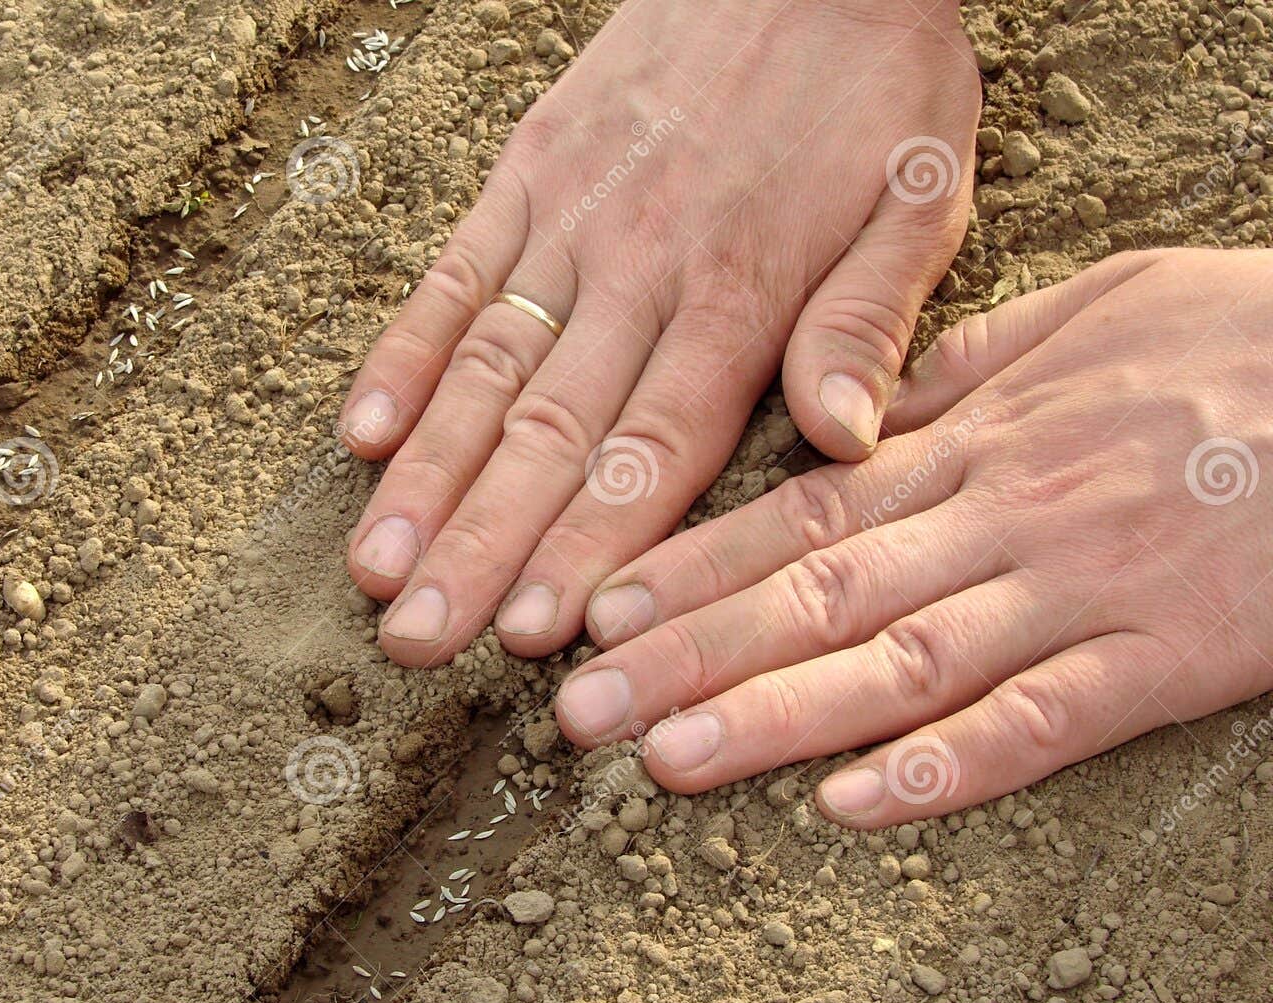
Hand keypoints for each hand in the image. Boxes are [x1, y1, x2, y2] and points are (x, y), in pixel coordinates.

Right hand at [342, 0, 979, 665]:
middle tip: (417, 642)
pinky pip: (452, 278)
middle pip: (547, 434)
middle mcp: (638, 269)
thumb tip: (844, 440)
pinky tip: (360, 436)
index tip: (531, 634)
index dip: (586, 547)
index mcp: (739, 294)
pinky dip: (403, 358)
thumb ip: (870, 324)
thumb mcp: (920, 197)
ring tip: (374, 570)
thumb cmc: (871, 82)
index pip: (650, 451)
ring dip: (425, 478)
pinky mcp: (525, 175)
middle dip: (478, 549)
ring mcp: (568, 221)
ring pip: (484, 371)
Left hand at [556, 249, 1272, 826]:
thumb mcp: (1084, 313)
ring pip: (902, 663)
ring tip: (668, 760)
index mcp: (976, 441)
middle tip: (582, 710)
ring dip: (776, 716)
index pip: (801, 517)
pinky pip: (1045, 720)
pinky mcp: (1170, 659)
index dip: (690, 567)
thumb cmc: (1237, 342)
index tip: (600, 610)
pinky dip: (948, 766)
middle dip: (689, 654)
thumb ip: (954, 373)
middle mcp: (1006, 517)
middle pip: (818, 597)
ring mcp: (1085, 591)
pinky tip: (854, 803)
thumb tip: (846, 421)